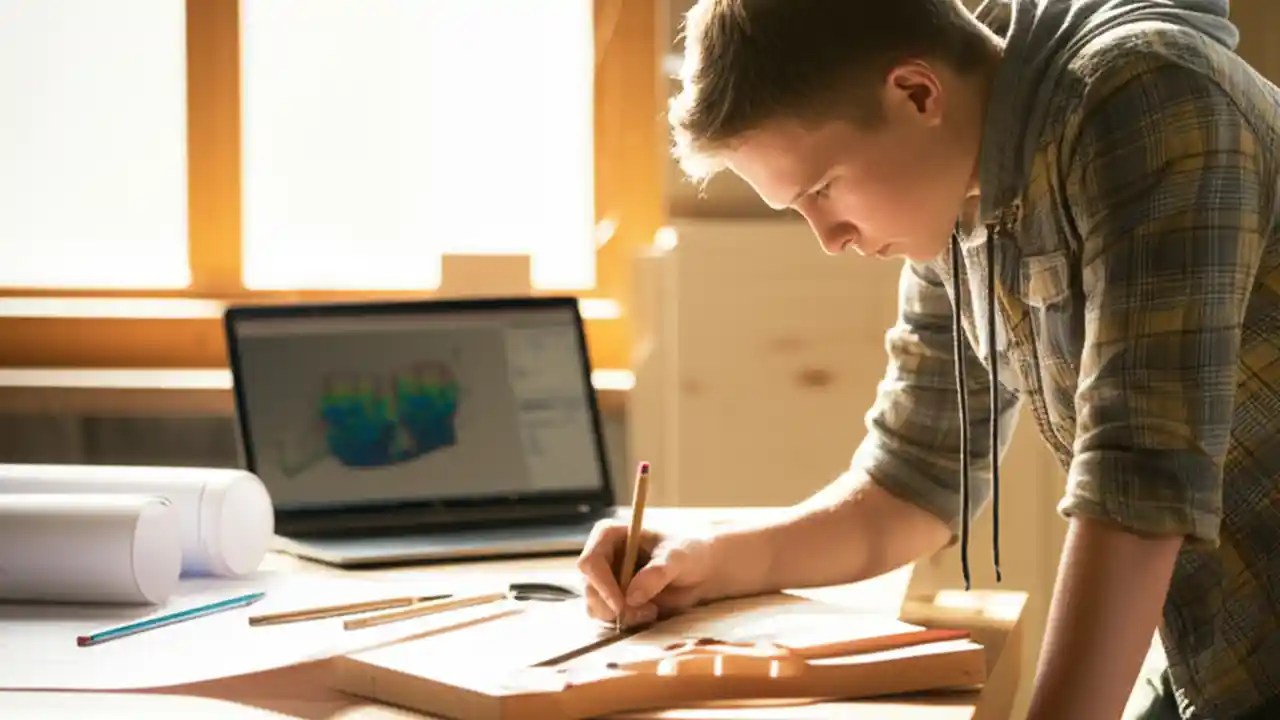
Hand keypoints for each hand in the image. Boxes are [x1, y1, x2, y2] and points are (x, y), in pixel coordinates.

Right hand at [576, 520, 714, 626]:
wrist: (701, 572)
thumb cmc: (688, 553)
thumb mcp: (677, 557)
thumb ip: (656, 573)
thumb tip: (631, 596)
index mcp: (610, 535)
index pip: (590, 562)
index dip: (602, 585)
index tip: (622, 605)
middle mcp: (602, 557)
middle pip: (589, 588)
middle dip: (614, 607)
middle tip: (647, 612)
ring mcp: (605, 580)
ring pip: (595, 607)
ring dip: (622, 616)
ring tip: (652, 612)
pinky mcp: (612, 600)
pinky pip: (607, 618)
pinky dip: (626, 622)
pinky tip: (649, 614)